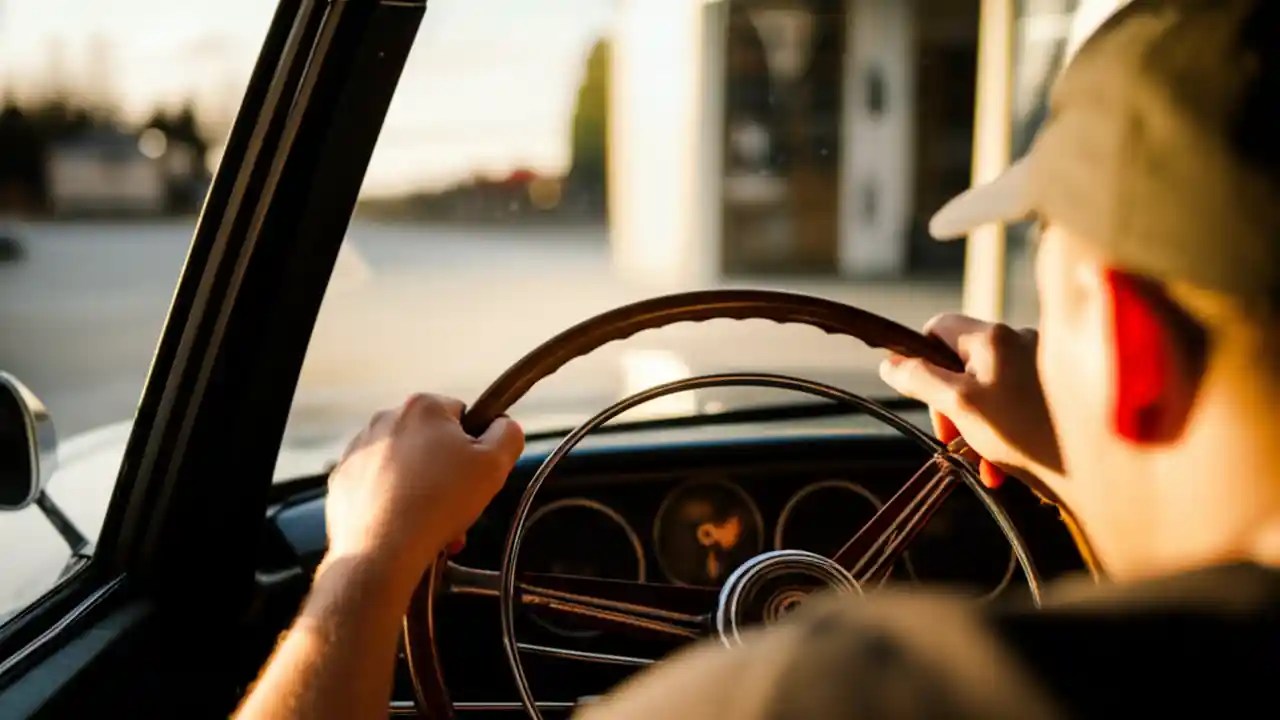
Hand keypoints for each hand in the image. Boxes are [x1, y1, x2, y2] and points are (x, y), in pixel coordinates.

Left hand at [324, 394, 523, 589]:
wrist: (379, 549)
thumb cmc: (440, 502)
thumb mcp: (494, 465)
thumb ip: (508, 434)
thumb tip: (502, 424)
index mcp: (422, 407)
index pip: (462, 414)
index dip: (476, 446)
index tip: (475, 476)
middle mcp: (384, 419)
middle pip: (431, 442)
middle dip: (447, 473)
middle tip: (457, 506)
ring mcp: (358, 449)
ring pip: (404, 466)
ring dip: (423, 490)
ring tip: (433, 525)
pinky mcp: (341, 480)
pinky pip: (377, 486)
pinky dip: (392, 502)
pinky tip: (404, 527)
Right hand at [879, 314, 1064, 494]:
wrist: (1095, 470)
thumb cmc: (1025, 434)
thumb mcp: (960, 406)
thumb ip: (920, 380)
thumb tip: (889, 362)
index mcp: (992, 338)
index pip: (937, 327)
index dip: (918, 357)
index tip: (919, 393)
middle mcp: (1019, 341)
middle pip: (960, 363)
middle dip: (949, 405)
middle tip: (950, 439)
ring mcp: (1040, 366)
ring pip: (986, 389)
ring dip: (974, 427)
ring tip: (981, 463)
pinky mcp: (1056, 393)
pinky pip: (1013, 405)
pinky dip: (1001, 433)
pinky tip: (1003, 467)